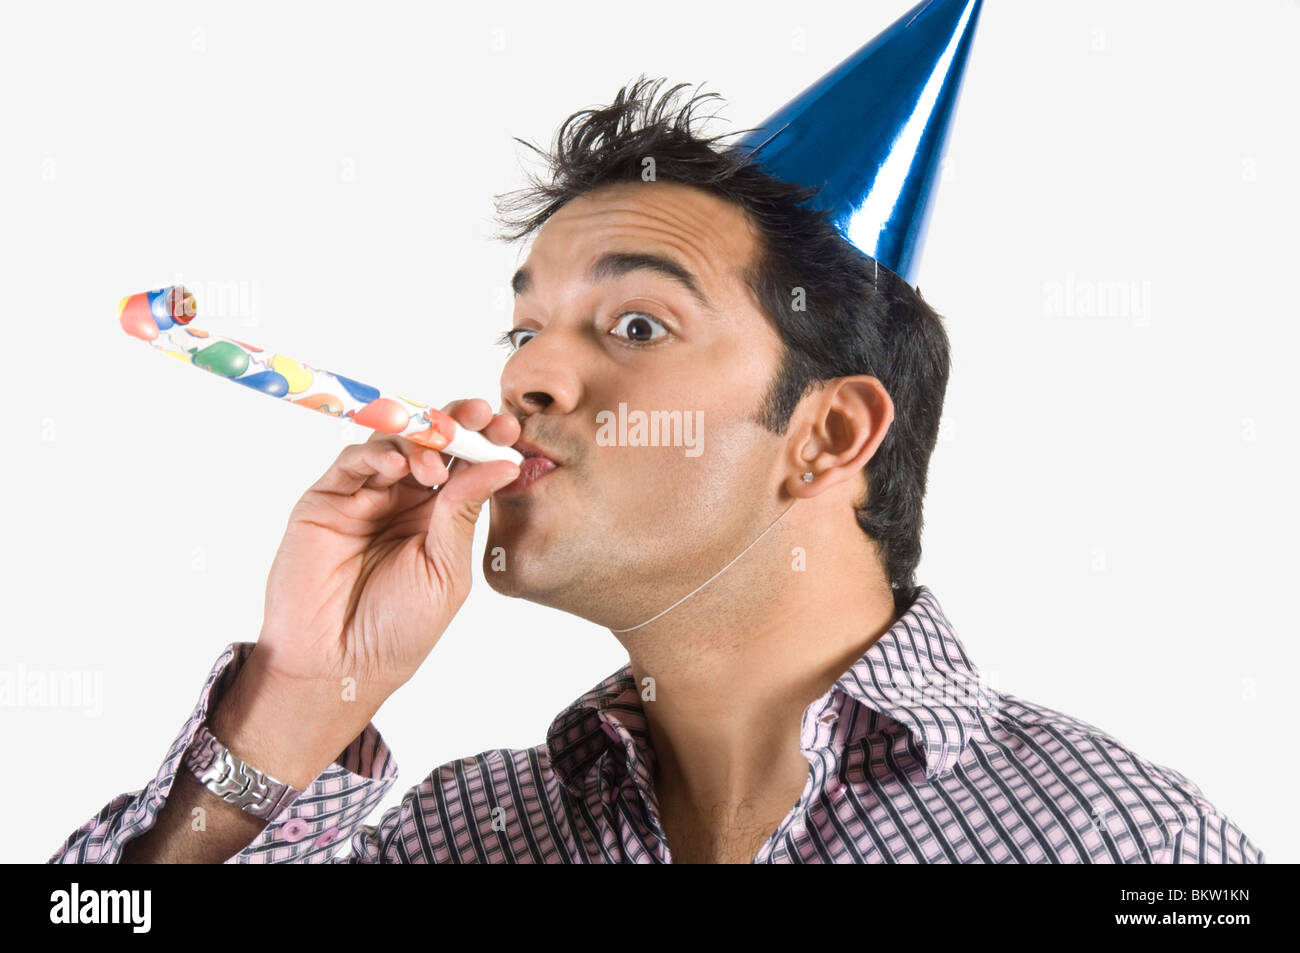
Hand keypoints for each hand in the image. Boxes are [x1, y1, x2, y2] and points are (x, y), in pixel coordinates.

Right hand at [253, 398, 520, 706]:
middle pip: (430, 443)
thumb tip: (504, 464)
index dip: (485, 441)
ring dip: (419, 439)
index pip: (465, 464)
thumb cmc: (397, 630)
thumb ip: (464, 513)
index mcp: (438, 516)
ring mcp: (363, 496)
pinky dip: (375, 454)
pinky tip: (396, 465)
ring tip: (438, 456)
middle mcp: (402, 499)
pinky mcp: (325, 500)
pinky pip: (351, 462)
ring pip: (392, 444)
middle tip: (479, 414)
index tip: (509, 428)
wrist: (339, 666)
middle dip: (456, 422)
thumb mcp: (445, 570)